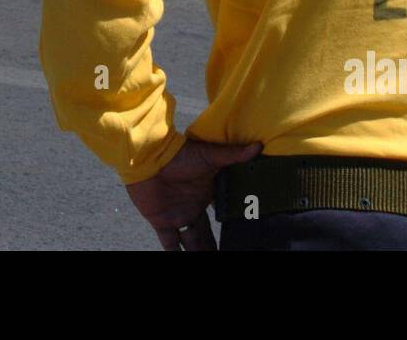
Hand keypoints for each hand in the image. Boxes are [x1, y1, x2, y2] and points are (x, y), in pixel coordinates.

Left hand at [125, 139, 261, 250]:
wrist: (149, 156)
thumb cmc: (180, 153)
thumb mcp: (210, 156)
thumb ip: (232, 155)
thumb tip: (257, 146)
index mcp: (206, 197)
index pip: (220, 219)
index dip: (228, 231)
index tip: (239, 241)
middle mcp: (192, 209)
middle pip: (205, 236)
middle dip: (212, 248)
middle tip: (226, 252)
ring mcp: (177, 216)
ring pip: (191, 244)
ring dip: (198, 253)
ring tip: (206, 260)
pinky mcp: (161, 222)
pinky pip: (170, 244)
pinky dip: (174, 254)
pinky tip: (180, 260)